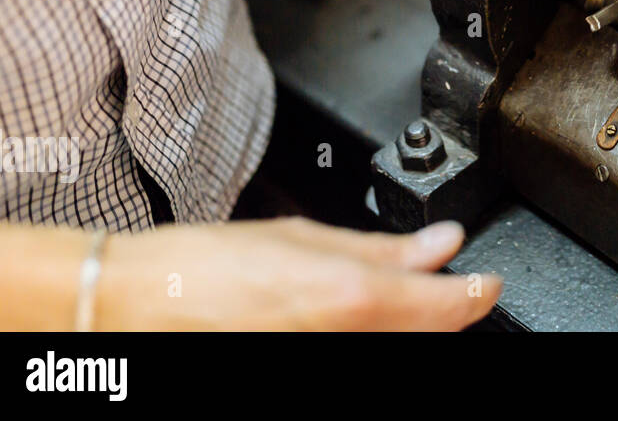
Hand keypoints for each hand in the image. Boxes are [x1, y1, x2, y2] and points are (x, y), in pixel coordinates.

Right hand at [94, 217, 499, 329]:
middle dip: (439, 311)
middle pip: (428, 335)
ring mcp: (325, 369)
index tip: (485, 283)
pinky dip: (370, 339)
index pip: (450, 306)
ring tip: (375, 302)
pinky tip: (344, 323)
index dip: (477, 292)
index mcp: (351, 297)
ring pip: (397, 350)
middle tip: (431, 287)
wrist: (132, 311)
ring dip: (403, 328)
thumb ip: (381, 246)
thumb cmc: (199, 271)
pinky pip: (359, 362)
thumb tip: (441, 243)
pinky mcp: (303, 380)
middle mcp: (347, 345)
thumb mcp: (300, 236)